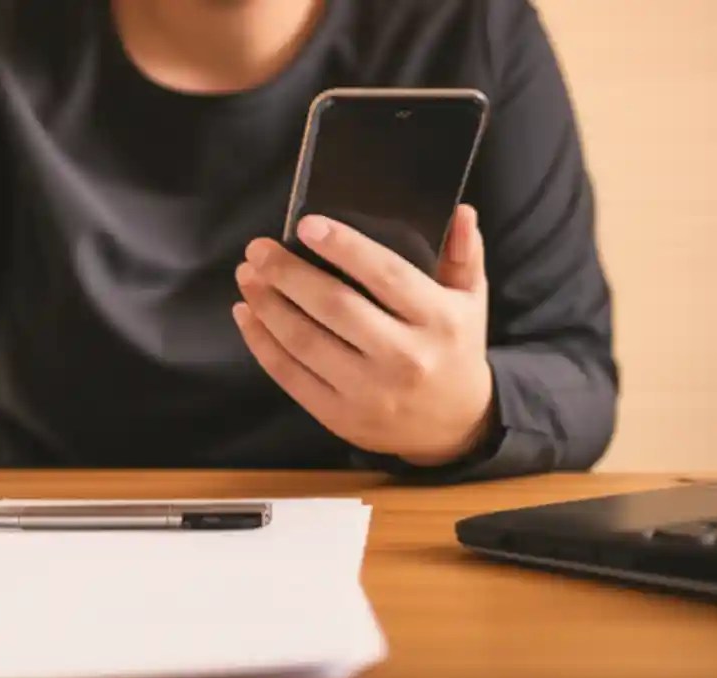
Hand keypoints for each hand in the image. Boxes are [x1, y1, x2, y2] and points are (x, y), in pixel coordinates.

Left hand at [233, 205, 493, 465]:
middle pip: (335, 306)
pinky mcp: (340, 416)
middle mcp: (404, 357)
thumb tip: (461, 211)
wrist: (454, 429)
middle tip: (258, 249)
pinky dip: (262, 343)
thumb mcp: (470, 302)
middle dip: (288, 274)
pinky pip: (291, 376)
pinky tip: (246, 314)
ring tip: (247, 275)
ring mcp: (368, 392)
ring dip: (268, 305)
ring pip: (305, 341)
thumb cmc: (455, 351)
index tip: (306, 225)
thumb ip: (464, 255)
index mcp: (438, 321)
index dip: (343, 247)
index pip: (386, 275)